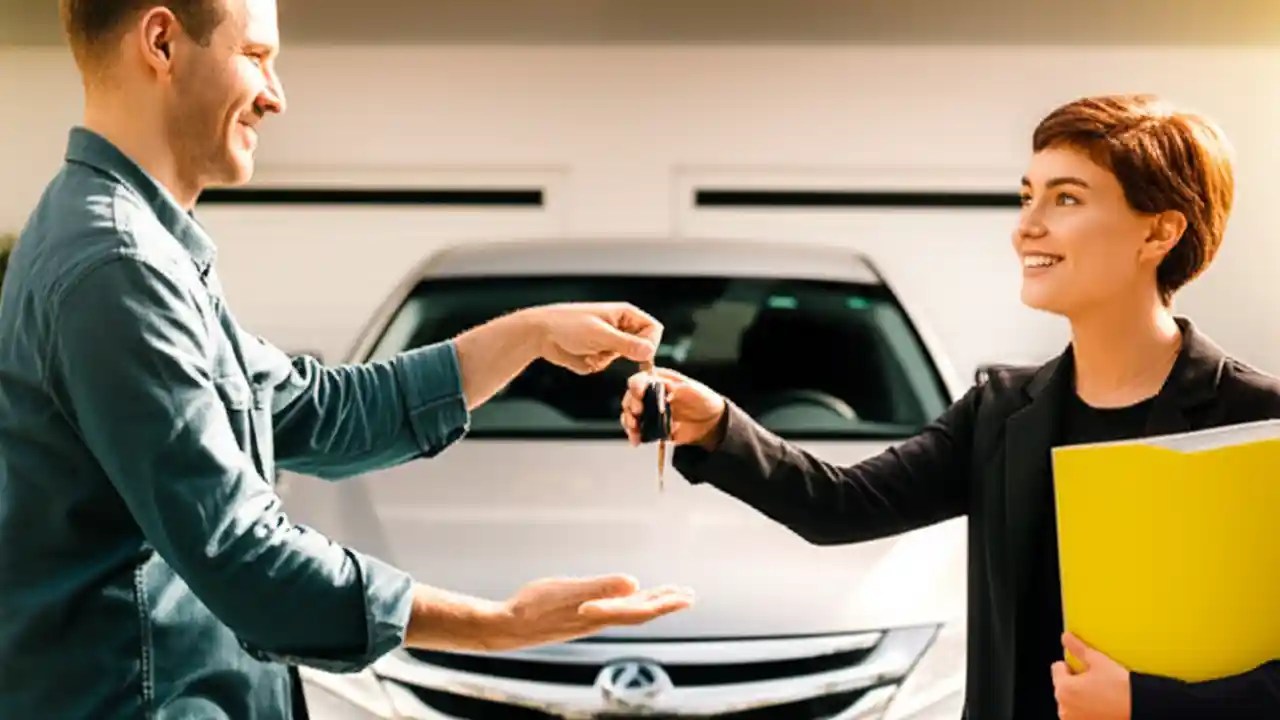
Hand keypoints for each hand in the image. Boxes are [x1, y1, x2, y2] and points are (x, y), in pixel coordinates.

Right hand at [488, 575, 693, 650]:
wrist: (506, 628)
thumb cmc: (532, 607)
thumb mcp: (565, 590)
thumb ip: (599, 587)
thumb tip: (634, 584)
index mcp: (600, 614)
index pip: (641, 610)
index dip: (665, 603)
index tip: (686, 596)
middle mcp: (598, 620)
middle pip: (639, 612)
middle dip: (664, 603)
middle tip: (688, 595)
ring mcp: (588, 621)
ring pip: (627, 612)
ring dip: (649, 603)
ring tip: (666, 596)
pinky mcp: (578, 618)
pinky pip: (613, 611)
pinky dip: (628, 603)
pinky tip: (626, 599)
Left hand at [532, 303, 661, 373]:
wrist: (540, 333)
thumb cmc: (567, 324)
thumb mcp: (599, 334)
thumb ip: (626, 344)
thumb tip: (649, 351)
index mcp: (624, 314)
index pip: (653, 329)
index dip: (650, 343)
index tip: (641, 356)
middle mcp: (619, 327)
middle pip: (639, 347)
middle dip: (624, 354)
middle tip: (608, 352)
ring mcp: (609, 341)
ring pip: (622, 360)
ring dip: (605, 359)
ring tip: (588, 349)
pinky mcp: (598, 354)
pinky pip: (605, 365)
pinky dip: (594, 364)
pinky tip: (581, 354)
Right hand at [621, 367, 726, 449]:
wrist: (711, 423)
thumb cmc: (703, 400)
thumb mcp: (692, 389)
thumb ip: (676, 387)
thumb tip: (662, 386)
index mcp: (659, 380)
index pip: (641, 379)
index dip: (637, 385)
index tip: (639, 394)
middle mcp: (650, 394)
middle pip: (631, 397)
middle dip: (631, 405)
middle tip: (637, 413)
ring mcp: (649, 411)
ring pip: (630, 414)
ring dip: (629, 421)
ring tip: (634, 428)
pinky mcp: (651, 426)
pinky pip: (637, 430)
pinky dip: (634, 434)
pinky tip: (637, 439)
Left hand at [1052, 632, 1131, 719]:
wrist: (1140, 709)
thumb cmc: (1120, 687)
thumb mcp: (1098, 661)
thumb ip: (1078, 648)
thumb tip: (1066, 637)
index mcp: (1063, 689)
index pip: (1057, 668)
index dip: (1071, 665)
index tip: (1086, 669)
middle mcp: (1064, 708)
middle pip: (1062, 686)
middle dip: (1075, 682)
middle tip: (1096, 682)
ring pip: (1070, 701)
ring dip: (1079, 697)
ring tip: (1101, 695)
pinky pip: (1078, 714)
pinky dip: (1086, 710)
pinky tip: (1102, 706)